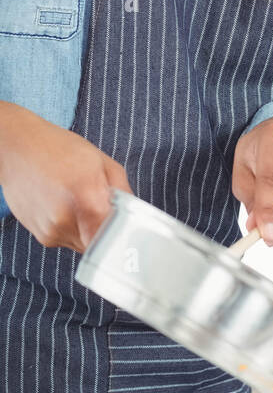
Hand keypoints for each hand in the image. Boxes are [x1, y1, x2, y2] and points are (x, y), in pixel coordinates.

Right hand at [0, 102, 131, 251]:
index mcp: (87, 200)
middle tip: (103, 208)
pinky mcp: (41, 236)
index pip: (115, 237)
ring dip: (88, 230)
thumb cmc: (59, 149)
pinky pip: (67, 241)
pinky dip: (72, 229)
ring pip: (84, 244)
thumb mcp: (101, 161)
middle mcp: (67, 221)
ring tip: (78, 201)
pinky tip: (64, 205)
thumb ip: (123, 191)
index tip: (127, 228)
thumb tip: (136, 214)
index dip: (123, 234)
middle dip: (107, 231)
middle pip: (101, 243)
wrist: (16, 148)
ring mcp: (51, 231)